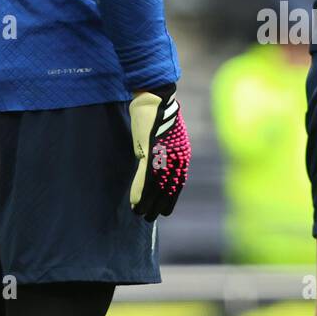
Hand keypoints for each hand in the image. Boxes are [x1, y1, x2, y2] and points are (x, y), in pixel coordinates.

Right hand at [129, 87, 190, 218]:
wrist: (154, 97)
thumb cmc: (157, 116)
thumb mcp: (161, 139)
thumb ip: (161, 154)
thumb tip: (154, 170)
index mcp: (181, 155)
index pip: (178, 183)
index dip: (170, 198)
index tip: (164, 210)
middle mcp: (177, 158)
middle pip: (169, 188)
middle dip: (159, 205)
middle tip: (149, 218)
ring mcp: (165, 155)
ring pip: (157, 186)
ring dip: (148, 202)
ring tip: (140, 214)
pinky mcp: (152, 150)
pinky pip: (147, 176)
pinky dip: (140, 191)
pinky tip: (135, 202)